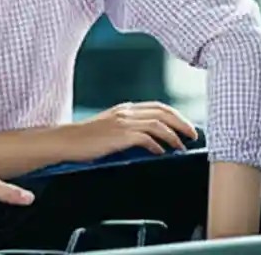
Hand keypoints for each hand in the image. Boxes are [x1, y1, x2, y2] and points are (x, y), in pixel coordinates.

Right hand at [65, 102, 198, 161]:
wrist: (66, 141)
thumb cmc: (86, 138)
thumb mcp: (109, 127)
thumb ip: (127, 128)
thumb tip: (151, 141)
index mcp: (125, 108)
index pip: (158, 106)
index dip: (176, 115)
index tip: (187, 126)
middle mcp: (126, 112)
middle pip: (164, 112)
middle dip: (182, 123)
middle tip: (194, 135)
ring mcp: (123, 122)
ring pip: (159, 124)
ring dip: (174, 136)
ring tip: (182, 147)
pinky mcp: (120, 135)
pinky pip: (146, 138)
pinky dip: (157, 145)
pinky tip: (161, 153)